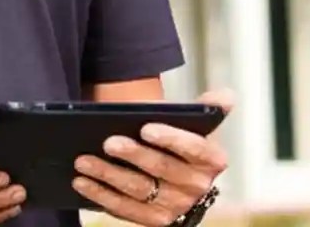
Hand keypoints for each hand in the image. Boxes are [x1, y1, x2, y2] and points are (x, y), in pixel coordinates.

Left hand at [72, 90, 233, 225]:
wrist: (170, 170)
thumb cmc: (177, 140)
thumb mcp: (193, 123)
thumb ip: (206, 107)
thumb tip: (227, 96)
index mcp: (211, 159)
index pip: (194, 148)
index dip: (171, 138)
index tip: (145, 127)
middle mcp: (197, 186)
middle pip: (161, 169)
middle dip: (132, 155)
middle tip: (107, 141)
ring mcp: (175, 206)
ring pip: (138, 189)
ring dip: (108, 175)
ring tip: (83, 160)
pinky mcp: (154, 220)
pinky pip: (124, 209)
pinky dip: (100, 195)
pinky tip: (82, 181)